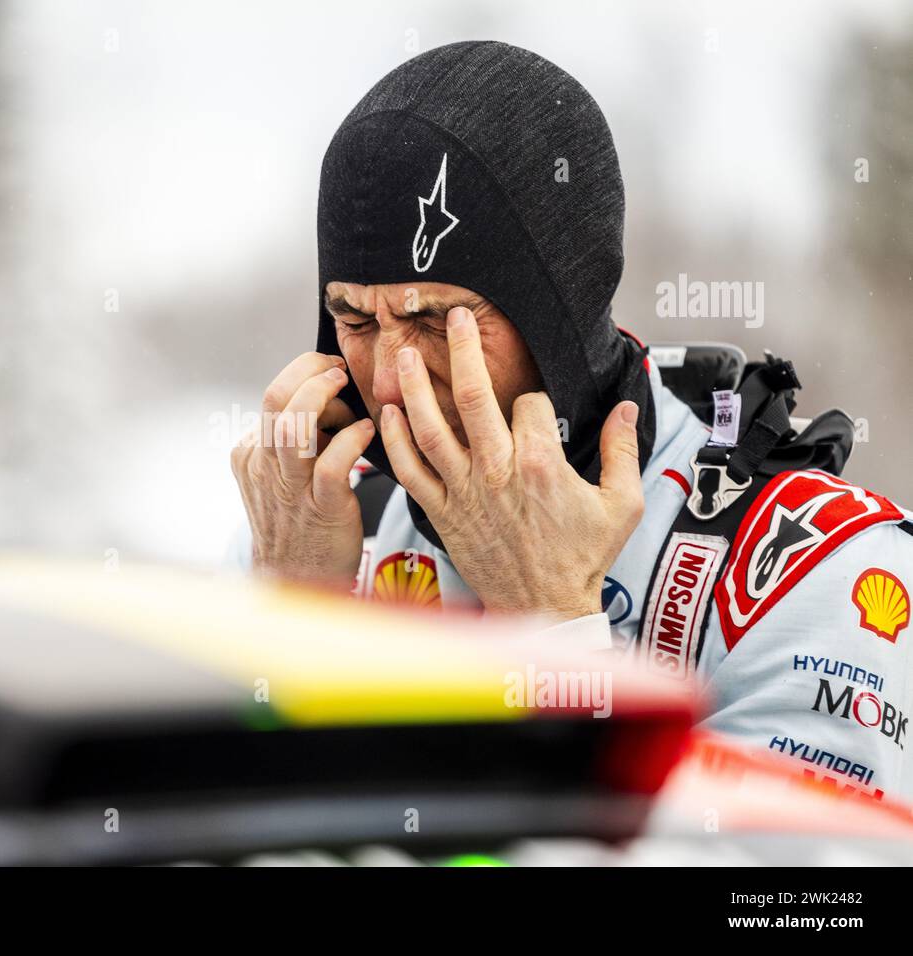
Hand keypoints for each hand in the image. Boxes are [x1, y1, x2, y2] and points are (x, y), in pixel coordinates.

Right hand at [231, 352, 375, 588]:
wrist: (294, 580)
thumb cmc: (299, 520)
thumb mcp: (280, 473)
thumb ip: (296, 438)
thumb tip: (330, 397)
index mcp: (251, 452)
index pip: (272, 396)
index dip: (304, 376)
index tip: (330, 371)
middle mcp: (264, 467)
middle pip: (275, 400)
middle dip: (309, 371)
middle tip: (338, 369)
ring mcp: (290, 489)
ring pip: (293, 426)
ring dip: (324, 397)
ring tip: (346, 387)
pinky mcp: (321, 509)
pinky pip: (331, 465)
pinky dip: (351, 440)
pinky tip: (366, 433)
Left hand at [380, 307, 643, 620]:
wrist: (544, 609)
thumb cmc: (581, 560)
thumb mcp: (621, 505)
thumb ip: (622, 451)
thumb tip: (626, 407)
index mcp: (541, 465)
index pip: (529, 405)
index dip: (533, 399)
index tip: (535, 410)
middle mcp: (497, 473)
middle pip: (472, 398)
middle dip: (462, 351)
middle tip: (456, 319)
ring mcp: (464, 492)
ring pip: (431, 429)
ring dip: (415, 388)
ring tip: (404, 355)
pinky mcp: (442, 513)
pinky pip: (411, 470)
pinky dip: (396, 440)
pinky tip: (388, 414)